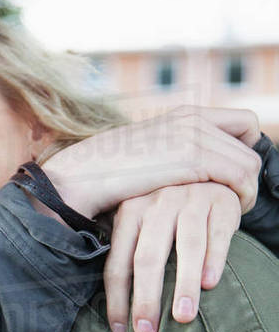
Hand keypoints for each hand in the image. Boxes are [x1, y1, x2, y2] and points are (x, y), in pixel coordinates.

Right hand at [44, 106, 260, 218]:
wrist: (80, 177)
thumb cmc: (107, 176)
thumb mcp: (149, 157)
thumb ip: (174, 155)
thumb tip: (194, 173)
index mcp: (184, 115)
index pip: (243, 122)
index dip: (247, 148)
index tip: (236, 177)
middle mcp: (193, 119)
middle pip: (251, 141)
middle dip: (250, 174)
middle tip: (238, 200)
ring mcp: (193, 135)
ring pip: (249, 161)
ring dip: (248, 190)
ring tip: (234, 212)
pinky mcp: (192, 158)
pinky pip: (240, 176)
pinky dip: (243, 197)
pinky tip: (229, 216)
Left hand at [104, 182, 241, 331]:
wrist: (209, 177)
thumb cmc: (169, 215)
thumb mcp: (143, 225)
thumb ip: (130, 255)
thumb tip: (117, 313)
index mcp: (129, 214)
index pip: (118, 264)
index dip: (117, 300)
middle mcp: (156, 204)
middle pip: (148, 257)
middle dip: (146, 298)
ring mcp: (189, 200)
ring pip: (186, 246)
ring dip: (184, 285)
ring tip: (183, 318)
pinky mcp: (221, 202)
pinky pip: (216, 235)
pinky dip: (214, 260)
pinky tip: (210, 284)